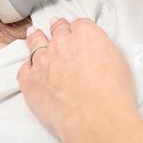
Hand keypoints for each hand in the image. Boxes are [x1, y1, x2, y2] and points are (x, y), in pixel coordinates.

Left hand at [17, 17, 139, 142]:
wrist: (96, 117)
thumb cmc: (113, 94)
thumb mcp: (118, 62)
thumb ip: (102, 50)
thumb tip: (96, 53)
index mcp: (86, 35)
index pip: (78, 25)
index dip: (76, 29)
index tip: (74, 31)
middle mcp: (62, 43)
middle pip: (57, 31)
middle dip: (57, 30)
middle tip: (55, 28)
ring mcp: (43, 61)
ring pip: (36, 44)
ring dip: (36, 40)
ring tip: (33, 35)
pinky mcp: (30, 80)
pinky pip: (24, 69)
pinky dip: (28, 68)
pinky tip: (30, 70)